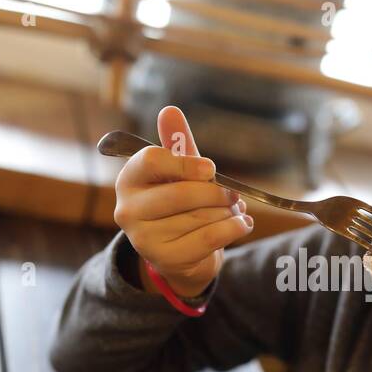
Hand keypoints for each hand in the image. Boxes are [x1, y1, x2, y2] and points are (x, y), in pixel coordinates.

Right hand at [112, 106, 252, 298]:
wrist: (179, 254)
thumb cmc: (179, 203)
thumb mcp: (179, 171)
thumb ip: (177, 142)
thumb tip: (170, 111)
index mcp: (130, 179)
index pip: (152, 160)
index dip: (186, 163)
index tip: (210, 168)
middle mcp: (128, 210)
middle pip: (181, 193)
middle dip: (216, 192)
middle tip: (233, 193)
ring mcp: (144, 238)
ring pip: (200, 216)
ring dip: (227, 211)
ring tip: (235, 209)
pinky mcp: (166, 259)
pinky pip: (210, 237)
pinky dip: (234, 228)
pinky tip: (243, 223)